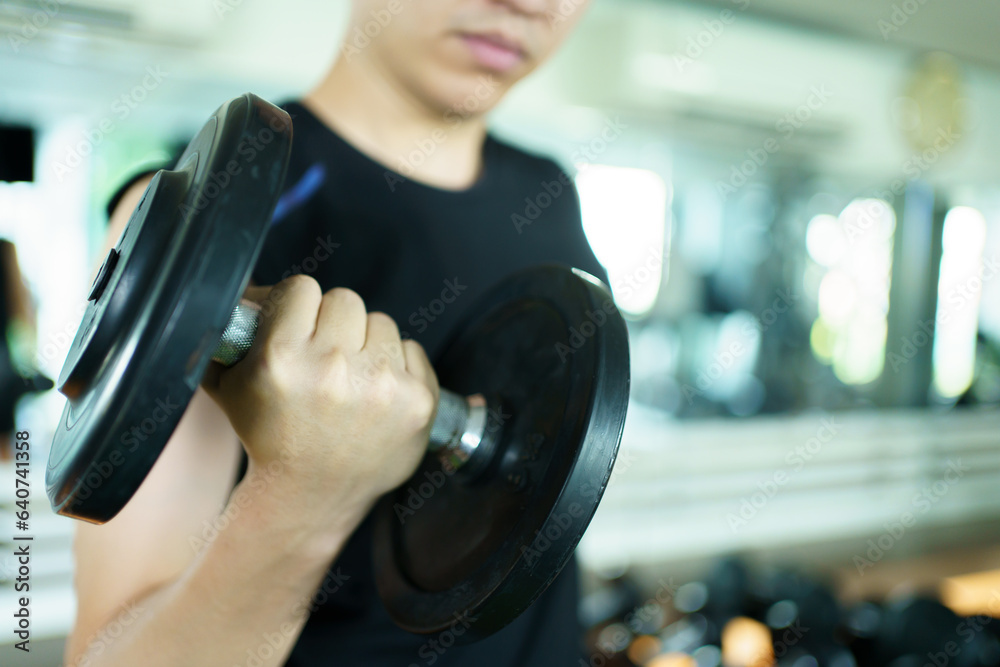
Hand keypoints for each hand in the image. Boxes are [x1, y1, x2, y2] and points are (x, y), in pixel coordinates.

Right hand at [202, 275, 438, 533]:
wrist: (311, 495)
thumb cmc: (269, 436)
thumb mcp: (229, 385)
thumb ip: (231, 332)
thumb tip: (250, 290)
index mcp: (282, 359)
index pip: (302, 288)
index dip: (299, 307)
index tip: (299, 328)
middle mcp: (333, 369)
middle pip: (346, 300)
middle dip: (335, 323)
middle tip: (326, 356)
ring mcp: (381, 386)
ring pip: (381, 322)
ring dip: (368, 344)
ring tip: (351, 379)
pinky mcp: (417, 401)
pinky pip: (412, 349)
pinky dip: (398, 365)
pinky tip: (377, 393)